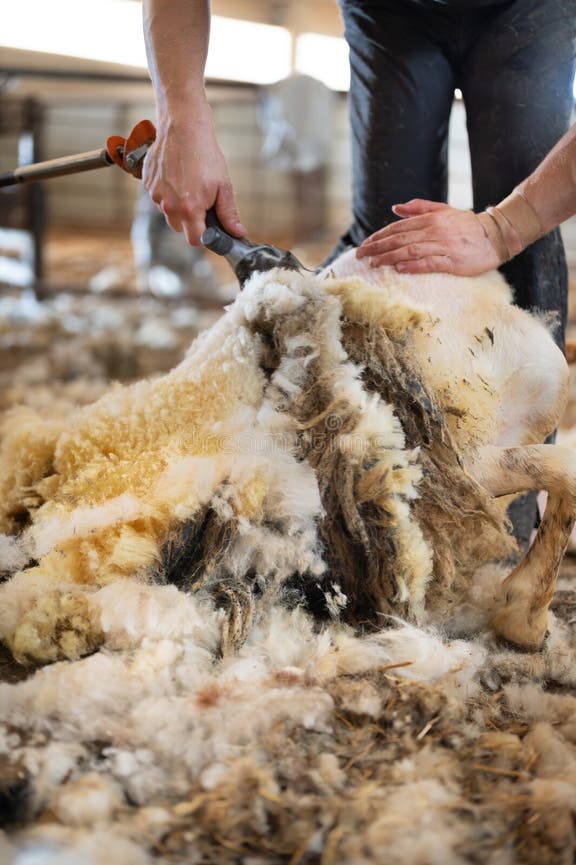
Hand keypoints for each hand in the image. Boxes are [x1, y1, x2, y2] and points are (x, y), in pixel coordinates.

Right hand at [142, 106, 245, 245]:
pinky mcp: (148, 184)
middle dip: (190, 221)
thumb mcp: (224, 186)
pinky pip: (158, 198)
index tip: (209, 227)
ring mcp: (156, 195)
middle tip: (201, 202)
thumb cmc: (205, 154)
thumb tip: (237, 233)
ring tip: (188, 184)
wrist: (184, 127)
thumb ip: (229, 213)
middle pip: (180, 229)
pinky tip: (177, 176)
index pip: (195, 241)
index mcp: (189, 209)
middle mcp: (169, 206)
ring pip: (168, 213)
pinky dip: (167, 193)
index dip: (204, 236)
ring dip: (177, 206)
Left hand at [356, 199, 501, 275]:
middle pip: (400, 239)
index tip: (364, 244)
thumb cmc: (467, 225)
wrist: (496, 235)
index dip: (379, 236)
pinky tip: (399, 269)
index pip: (398, 228)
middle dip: (378, 247)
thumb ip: (419, 208)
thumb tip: (395, 208)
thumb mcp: (443, 211)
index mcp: (430, 219)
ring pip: (411, 251)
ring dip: (390, 257)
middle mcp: (434, 231)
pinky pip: (429, 263)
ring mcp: (443, 246)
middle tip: (360, 255)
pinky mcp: (452, 261)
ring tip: (374, 263)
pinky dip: (413, 266)